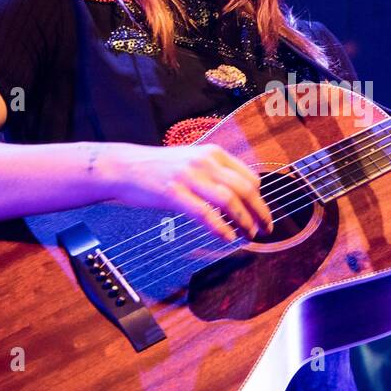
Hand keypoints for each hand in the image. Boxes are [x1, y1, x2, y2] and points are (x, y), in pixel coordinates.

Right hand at [98, 143, 272, 241]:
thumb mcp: (192, 161)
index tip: (262, 213)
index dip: (260, 198)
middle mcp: (204, 162)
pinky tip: (227, 237)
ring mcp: (189, 177)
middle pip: (244, 189)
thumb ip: (214, 172)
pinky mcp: (174, 193)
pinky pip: (205, 213)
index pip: (248, 177)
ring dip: (244, 221)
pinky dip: (220, 228)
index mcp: (213, 153)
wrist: (125, 167)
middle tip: (266, 228)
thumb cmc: (158, 168)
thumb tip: (238, 193)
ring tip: (249, 235)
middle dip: (260, 212)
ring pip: (229, 201)